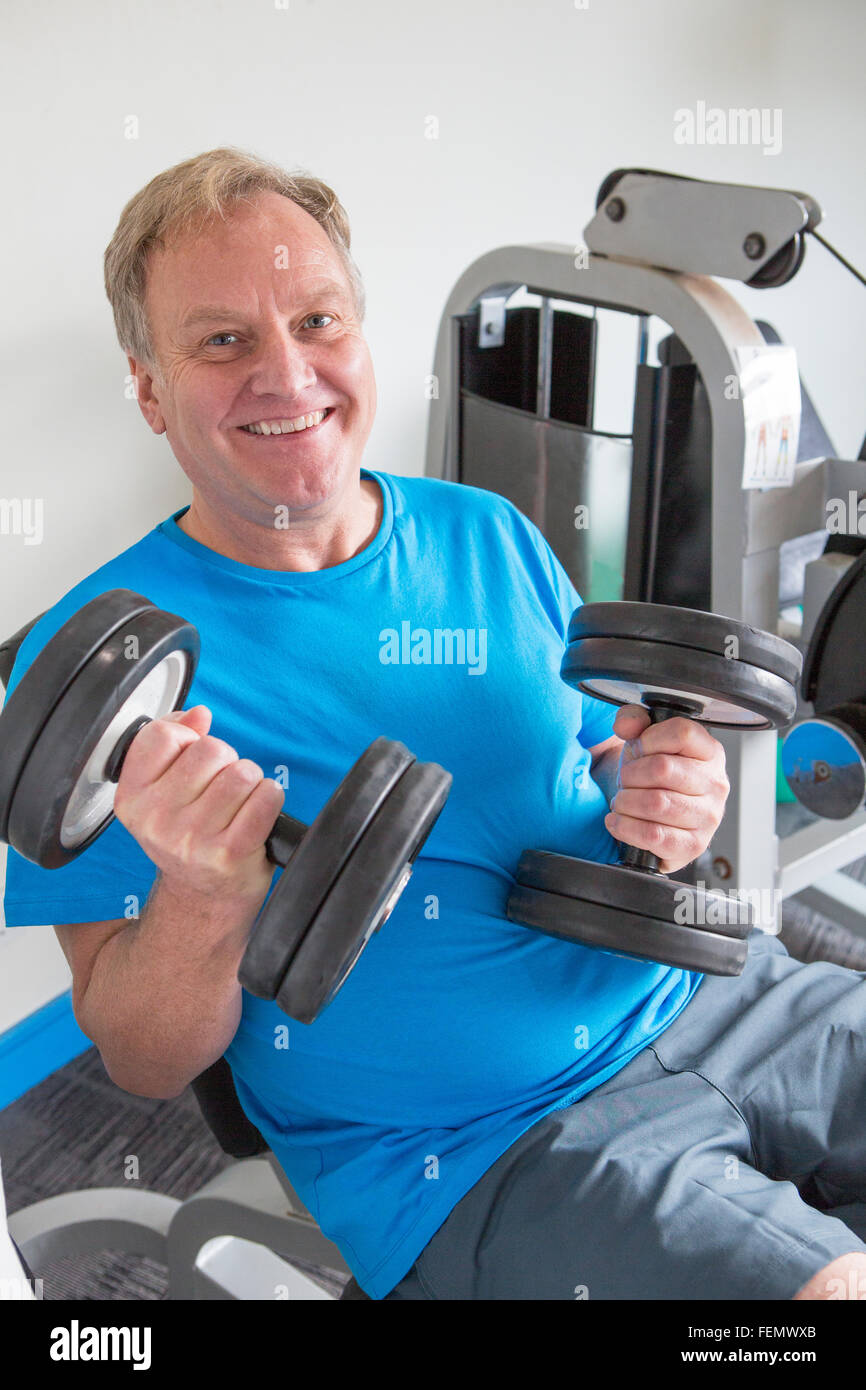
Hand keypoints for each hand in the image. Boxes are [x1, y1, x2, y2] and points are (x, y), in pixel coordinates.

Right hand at [112, 705, 285, 902]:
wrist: (202, 899)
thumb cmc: (187, 837)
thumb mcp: (163, 792)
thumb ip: (175, 744)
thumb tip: (199, 715)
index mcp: (132, 800)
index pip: (162, 735)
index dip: (186, 739)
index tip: (189, 762)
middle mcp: (156, 820)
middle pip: (210, 749)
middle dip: (224, 762)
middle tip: (218, 792)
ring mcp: (192, 838)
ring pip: (242, 772)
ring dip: (249, 783)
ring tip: (237, 806)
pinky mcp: (229, 852)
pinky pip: (266, 796)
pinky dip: (269, 799)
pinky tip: (255, 816)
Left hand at [604, 705, 729, 874]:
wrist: (647, 817)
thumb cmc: (649, 776)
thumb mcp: (641, 740)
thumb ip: (633, 720)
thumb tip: (626, 725)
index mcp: (709, 752)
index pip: (682, 732)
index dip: (649, 739)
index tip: (638, 749)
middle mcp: (716, 784)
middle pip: (662, 768)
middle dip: (631, 774)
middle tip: (625, 780)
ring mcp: (708, 817)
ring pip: (656, 803)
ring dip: (626, 801)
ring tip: (622, 800)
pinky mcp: (693, 845)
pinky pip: (654, 835)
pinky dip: (626, 827)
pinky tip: (617, 821)